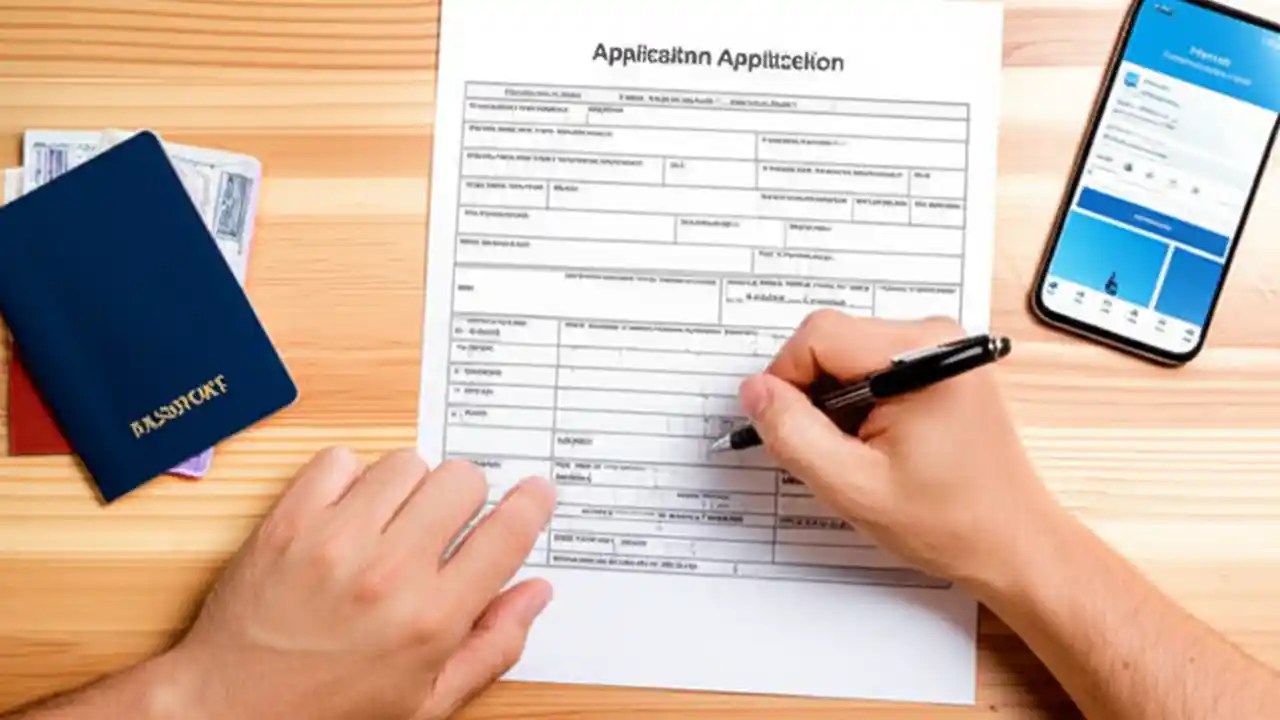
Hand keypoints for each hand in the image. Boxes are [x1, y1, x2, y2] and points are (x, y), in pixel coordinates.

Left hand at [160, 448, 554, 719]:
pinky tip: (345, 514)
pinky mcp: (289, 522)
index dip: (531, 504)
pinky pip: (341, 460)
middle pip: (462, 480)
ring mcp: (336, 542)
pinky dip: (349, 478)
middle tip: (443, 524)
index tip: (535, 492)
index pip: (507, 534)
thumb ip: (491, 647)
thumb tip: (534, 594)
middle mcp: (390, 574)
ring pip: (406, 463)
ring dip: (407, 487)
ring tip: (387, 524)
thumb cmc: (327, 712)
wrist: (228, 709)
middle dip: (464, 498)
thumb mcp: (426, 702)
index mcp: (433, 620)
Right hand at [740, 311, 1059, 588]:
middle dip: (812, 393)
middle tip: (829, 449)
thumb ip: (794, 433)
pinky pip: (872, 367)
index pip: (817, 336)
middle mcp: (937, 337)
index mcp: (921, 355)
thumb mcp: (854, 485)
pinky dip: (858, 403)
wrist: (1012, 543)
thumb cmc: (950, 521)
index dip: (785, 380)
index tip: (785, 428)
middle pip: (832, 340)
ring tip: (860, 452)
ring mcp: (942, 349)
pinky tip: (876, 444)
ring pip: (847, 354)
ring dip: (835, 402)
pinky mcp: (941, 366)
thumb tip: (754, 392)